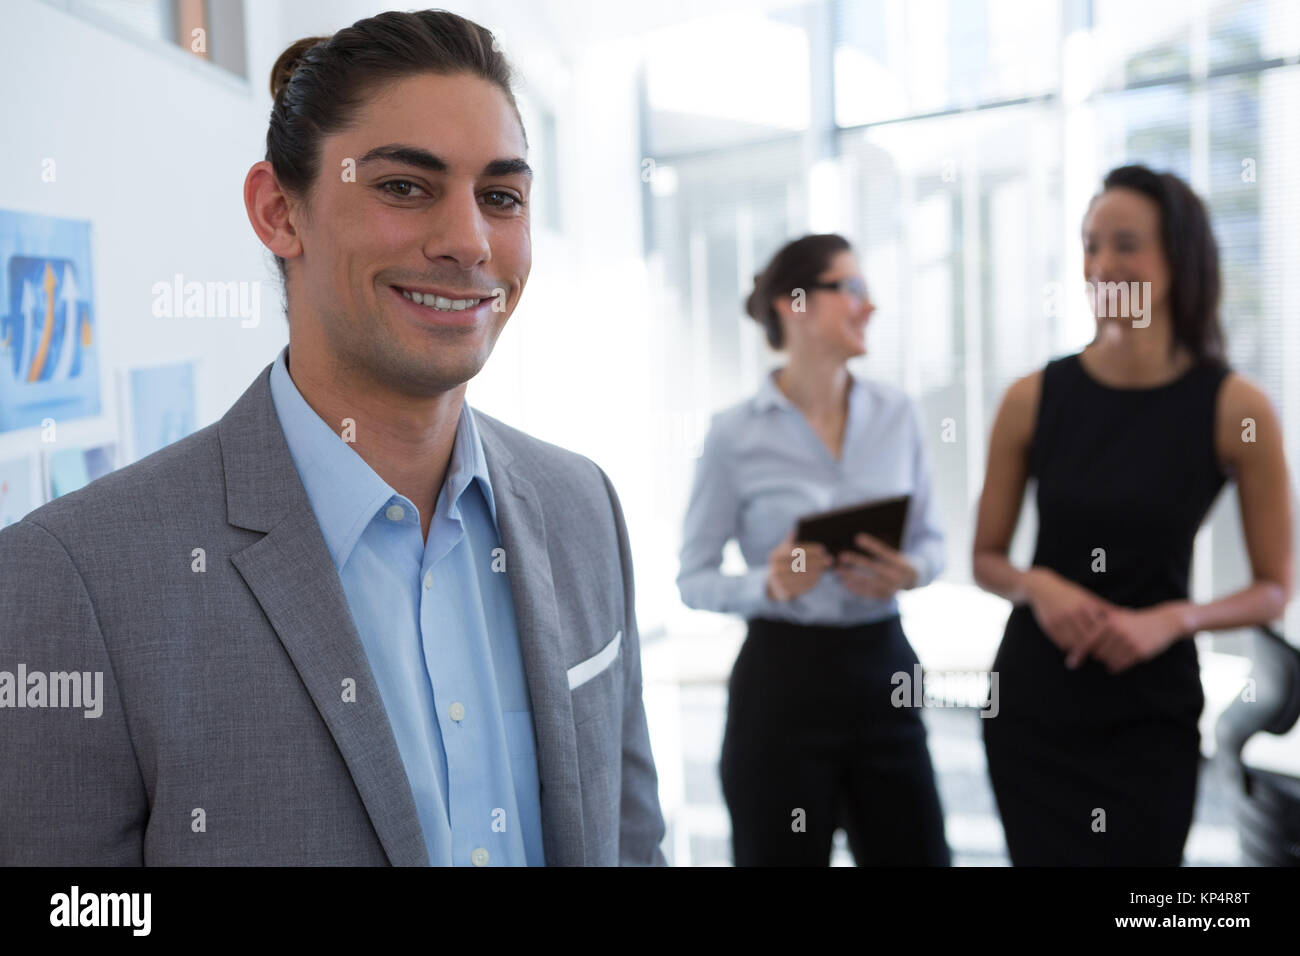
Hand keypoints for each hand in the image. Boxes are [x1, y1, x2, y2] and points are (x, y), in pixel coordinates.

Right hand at [765, 530, 832, 600]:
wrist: (772, 584)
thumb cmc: (782, 563)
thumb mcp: (782, 551)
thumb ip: (790, 541)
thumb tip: (795, 530)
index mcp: (775, 556)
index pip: (795, 551)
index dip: (810, 550)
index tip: (823, 549)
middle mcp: (775, 569)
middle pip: (801, 564)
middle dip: (817, 561)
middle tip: (829, 559)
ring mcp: (779, 582)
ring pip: (803, 575)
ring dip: (816, 571)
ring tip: (825, 567)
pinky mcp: (785, 593)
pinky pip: (802, 587)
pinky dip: (812, 581)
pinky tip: (819, 576)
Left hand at [833, 532, 918, 600]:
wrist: (915, 579)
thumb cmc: (898, 561)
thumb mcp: (895, 553)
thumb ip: (879, 549)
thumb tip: (858, 538)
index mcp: (901, 563)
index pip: (885, 552)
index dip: (872, 545)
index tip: (857, 537)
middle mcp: (897, 576)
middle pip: (875, 567)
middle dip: (857, 561)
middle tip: (841, 555)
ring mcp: (892, 588)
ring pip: (869, 582)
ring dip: (852, 576)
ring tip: (838, 570)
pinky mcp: (885, 596)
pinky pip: (868, 593)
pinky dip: (855, 588)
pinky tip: (844, 582)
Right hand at [1024, 567, 1114, 660]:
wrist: (1041, 587)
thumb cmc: (1069, 593)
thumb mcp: (1087, 596)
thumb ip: (1105, 607)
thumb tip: (1128, 611)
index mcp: (1084, 604)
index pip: (1098, 628)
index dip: (1105, 639)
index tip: (1109, 646)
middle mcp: (1071, 612)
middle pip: (1086, 637)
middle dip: (1094, 647)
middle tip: (1100, 655)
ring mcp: (1059, 619)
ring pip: (1074, 642)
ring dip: (1080, 649)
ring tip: (1087, 652)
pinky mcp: (1049, 626)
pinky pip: (1061, 642)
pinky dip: (1068, 647)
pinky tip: (1072, 646)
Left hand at [1066, 602, 1188, 672]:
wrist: (1163, 622)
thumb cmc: (1135, 621)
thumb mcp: (1117, 617)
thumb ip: (1099, 625)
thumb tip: (1078, 640)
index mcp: (1110, 622)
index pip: (1089, 641)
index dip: (1078, 653)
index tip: (1071, 664)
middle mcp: (1118, 631)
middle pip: (1098, 653)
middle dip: (1099, 656)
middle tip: (1104, 653)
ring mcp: (1129, 642)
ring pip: (1109, 660)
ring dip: (1108, 662)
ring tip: (1114, 655)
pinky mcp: (1139, 651)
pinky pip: (1121, 665)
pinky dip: (1116, 667)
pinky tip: (1117, 664)